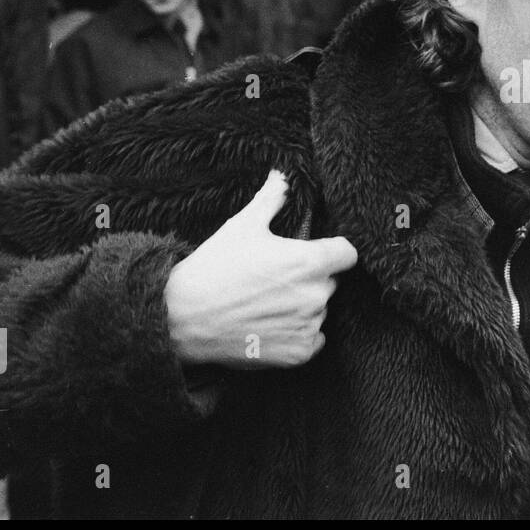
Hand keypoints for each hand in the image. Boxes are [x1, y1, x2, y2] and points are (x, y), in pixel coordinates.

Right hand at [165, 170, 357, 367]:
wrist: (182, 318)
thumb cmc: (214, 268)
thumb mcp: (243, 226)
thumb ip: (271, 199)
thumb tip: (282, 175)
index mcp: (310, 261)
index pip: (348, 253)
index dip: (333, 251)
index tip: (315, 253)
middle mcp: (317, 295)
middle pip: (331, 282)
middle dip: (312, 279)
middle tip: (276, 280)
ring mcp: (309, 326)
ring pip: (320, 311)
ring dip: (303, 307)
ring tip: (266, 304)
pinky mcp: (300, 354)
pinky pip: (314, 340)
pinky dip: (298, 335)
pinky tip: (269, 326)